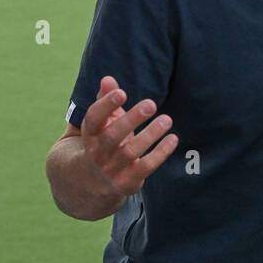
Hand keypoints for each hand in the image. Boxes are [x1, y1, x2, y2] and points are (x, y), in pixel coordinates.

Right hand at [81, 76, 176, 197]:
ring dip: (150, 135)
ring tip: (166, 120)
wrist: (92, 183)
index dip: (105, 105)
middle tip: (151, 104)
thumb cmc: (102, 143)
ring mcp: (112, 169)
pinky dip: (160, 153)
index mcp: (89, 134)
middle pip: (112, 136)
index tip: (122, 92)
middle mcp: (97, 153)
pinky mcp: (127, 182)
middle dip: (131, 119)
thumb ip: (105, 101)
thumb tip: (108, 79)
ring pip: (130, 152)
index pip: (93, 119)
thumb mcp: (101, 124)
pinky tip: (173, 138)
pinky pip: (145, 167)